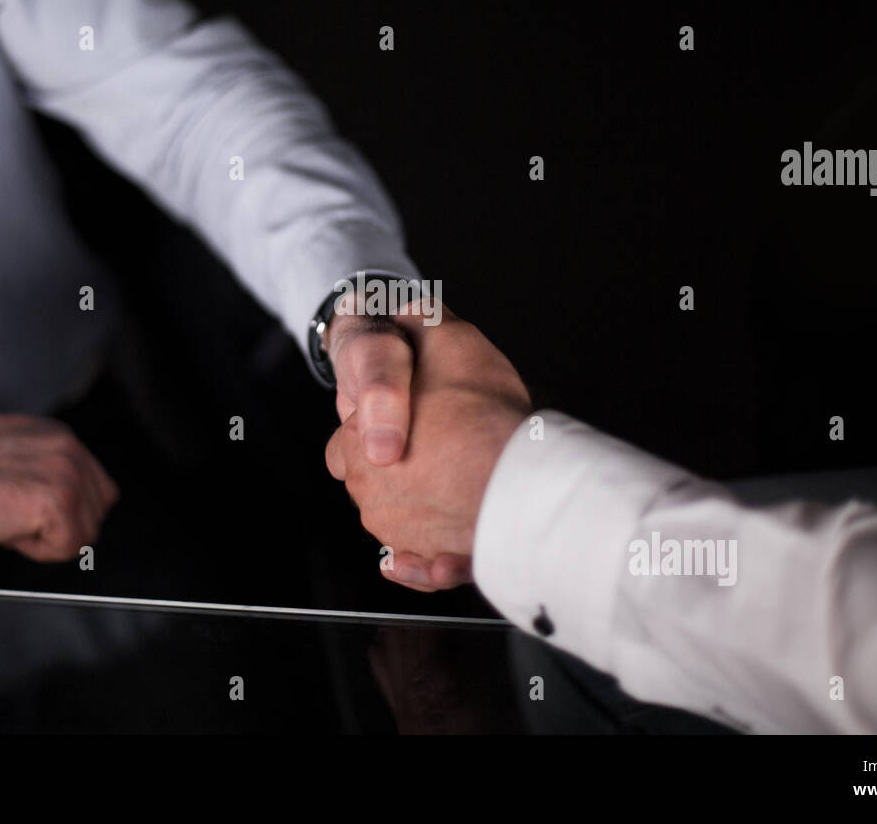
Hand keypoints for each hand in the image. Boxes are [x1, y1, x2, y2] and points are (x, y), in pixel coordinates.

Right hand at [0, 413, 119, 561]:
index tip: (30, 512)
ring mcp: (66, 474)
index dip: (64, 512)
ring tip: (7, 520)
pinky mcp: (56, 502)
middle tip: (16, 519)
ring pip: (85, 532)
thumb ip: (43, 466)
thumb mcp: (9, 453)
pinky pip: (68, 547)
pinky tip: (6, 530)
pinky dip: (36, 550)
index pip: (96, 488)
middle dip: (61, 526)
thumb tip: (64, 496)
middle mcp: (69, 449)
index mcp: (59, 436)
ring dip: (48, 538)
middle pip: (97, 511)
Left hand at [325, 303, 530, 590]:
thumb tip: (406, 311)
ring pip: (406, 519)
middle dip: (406, 467)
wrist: (524, 478)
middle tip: (447, 449)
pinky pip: (424, 565)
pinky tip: (443, 553)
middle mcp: (368, 491)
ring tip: (465, 485)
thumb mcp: (446, 337)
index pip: (353, 435)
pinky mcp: (431, 561)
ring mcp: (398, 530)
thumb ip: (418, 323)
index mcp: (356, 440)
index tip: (420, 417)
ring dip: (428, 508)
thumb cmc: (483, 414)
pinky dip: (430, 562)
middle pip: (377, 479)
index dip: (387, 421)